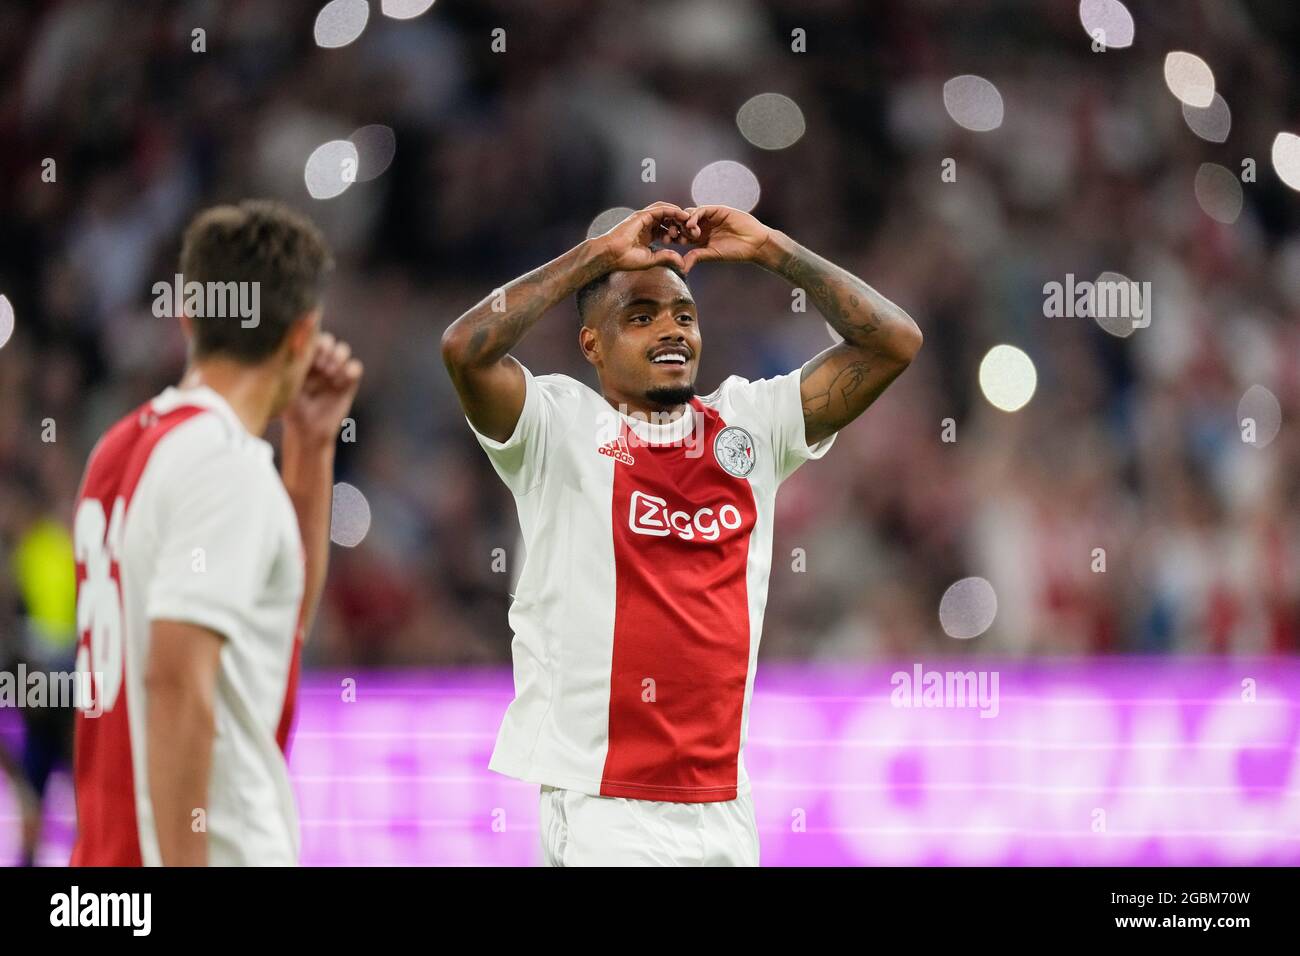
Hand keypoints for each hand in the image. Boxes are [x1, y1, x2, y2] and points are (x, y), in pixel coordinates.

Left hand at [282, 332, 362, 447]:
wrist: (307, 433)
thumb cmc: (291, 410)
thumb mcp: (288, 385)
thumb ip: (292, 364)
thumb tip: (293, 343)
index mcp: (302, 359)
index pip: (311, 337)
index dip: (313, 340)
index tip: (309, 351)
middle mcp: (319, 362)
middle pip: (329, 341)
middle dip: (327, 348)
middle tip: (320, 364)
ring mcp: (335, 372)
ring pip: (343, 350)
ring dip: (338, 356)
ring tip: (330, 372)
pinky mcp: (348, 383)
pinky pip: (356, 367)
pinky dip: (352, 369)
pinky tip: (342, 379)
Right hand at [597, 202, 690, 271]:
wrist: (612, 254)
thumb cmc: (626, 259)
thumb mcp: (651, 259)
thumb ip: (666, 257)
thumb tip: (682, 263)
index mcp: (648, 235)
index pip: (667, 230)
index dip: (678, 234)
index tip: (688, 240)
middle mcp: (647, 224)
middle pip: (668, 219)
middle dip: (681, 223)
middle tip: (693, 229)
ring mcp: (644, 218)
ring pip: (666, 211)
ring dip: (679, 214)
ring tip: (690, 220)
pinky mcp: (642, 215)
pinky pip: (661, 209)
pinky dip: (672, 210)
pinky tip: (683, 215)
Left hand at [679, 205, 774, 271]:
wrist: (754, 243)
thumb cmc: (735, 252)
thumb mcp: (712, 254)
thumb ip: (696, 257)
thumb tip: (680, 268)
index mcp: (700, 238)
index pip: (682, 235)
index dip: (674, 237)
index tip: (667, 244)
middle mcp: (703, 226)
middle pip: (683, 223)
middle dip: (676, 228)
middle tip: (672, 235)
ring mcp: (710, 217)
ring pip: (690, 214)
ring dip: (684, 222)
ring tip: (685, 232)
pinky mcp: (717, 210)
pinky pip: (702, 209)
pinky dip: (694, 216)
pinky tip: (692, 225)